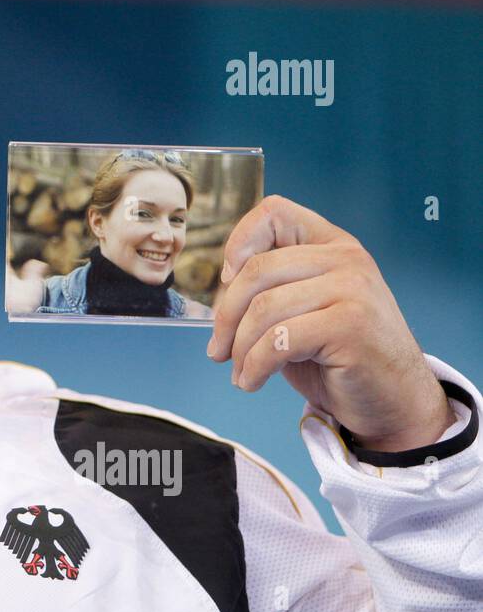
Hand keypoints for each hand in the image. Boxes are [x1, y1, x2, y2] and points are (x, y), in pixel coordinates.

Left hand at [206, 195, 454, 452]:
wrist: (394, 399)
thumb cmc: (338, 355)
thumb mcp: (303, 310)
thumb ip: (270, 289)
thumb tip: (218, 293)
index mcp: (332, 245)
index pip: (275, 212)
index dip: (239, 241)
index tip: (227, 280)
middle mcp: (346, 259)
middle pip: (257, 269)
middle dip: (225, 315)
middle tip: (219, 350)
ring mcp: (353, 289)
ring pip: (264, 308)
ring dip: (240, 349)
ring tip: (240, 372)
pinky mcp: (351, 325)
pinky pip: (279, 341)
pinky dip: (255, 366)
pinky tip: (252, 381)